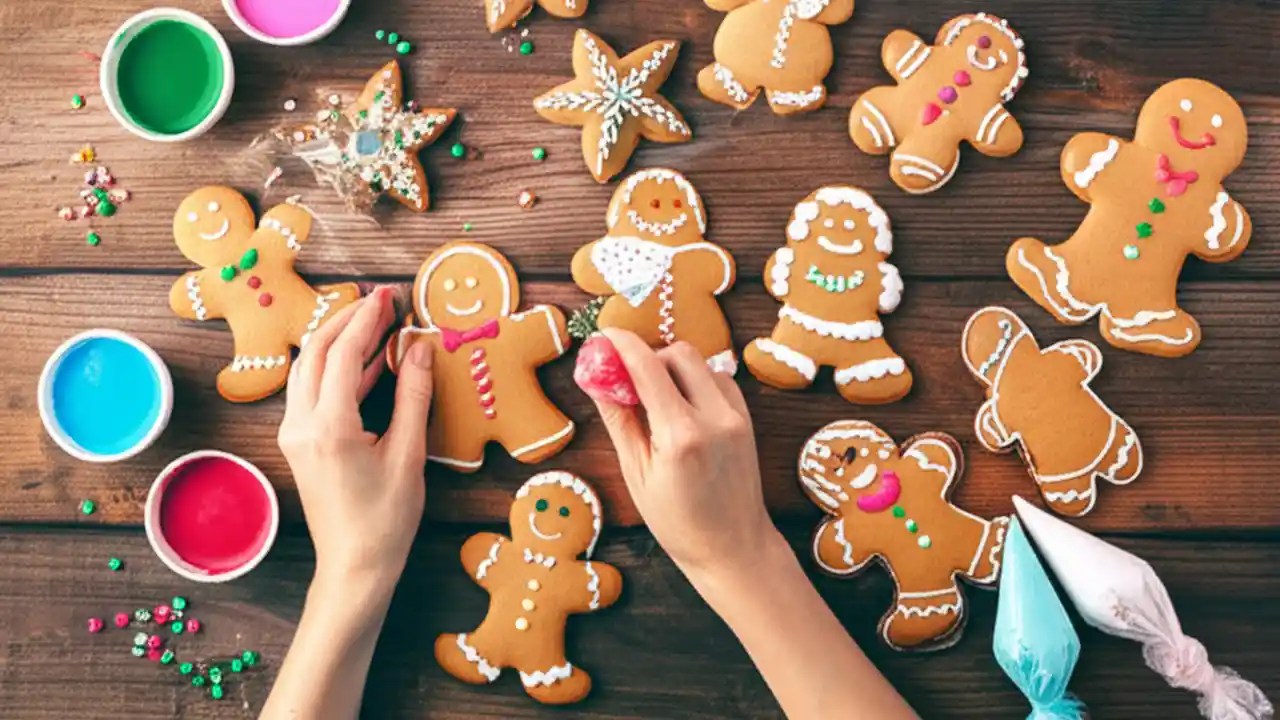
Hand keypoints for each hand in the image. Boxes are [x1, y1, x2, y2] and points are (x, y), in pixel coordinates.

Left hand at [277, 286, 433, 592]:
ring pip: (310, 368)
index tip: (388, 296)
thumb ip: (412, 396)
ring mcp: (295, 433)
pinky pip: (312, 391)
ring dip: (340, 341)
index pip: (345, 353)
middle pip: (318, 351)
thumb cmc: (385, 519)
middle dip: (348, 320)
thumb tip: (419, 348)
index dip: (368, 319)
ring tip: (375, 324)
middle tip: (381, 301)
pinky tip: (368, 363)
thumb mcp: (408, 454)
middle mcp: (301, 424)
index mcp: (329, 426)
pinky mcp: (299, 442)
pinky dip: (337, 368)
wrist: (355, 566)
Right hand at [590, 329, 782, 580]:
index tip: (605, 335)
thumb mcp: (636, 473)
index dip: (623, 344)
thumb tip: (596, 377)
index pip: (648, 367)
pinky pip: (718, 380)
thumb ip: (618, 419)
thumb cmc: (677, 522)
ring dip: (673, 369)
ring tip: (654, 399)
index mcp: (680, 435)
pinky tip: (681, 408)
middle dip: (650, 355)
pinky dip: (695, 383)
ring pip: (701, 364)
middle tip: (627, 375)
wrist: (733, 548)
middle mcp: (714, 418)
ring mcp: (736, 417)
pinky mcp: (746, 419)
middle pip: (679, 353)